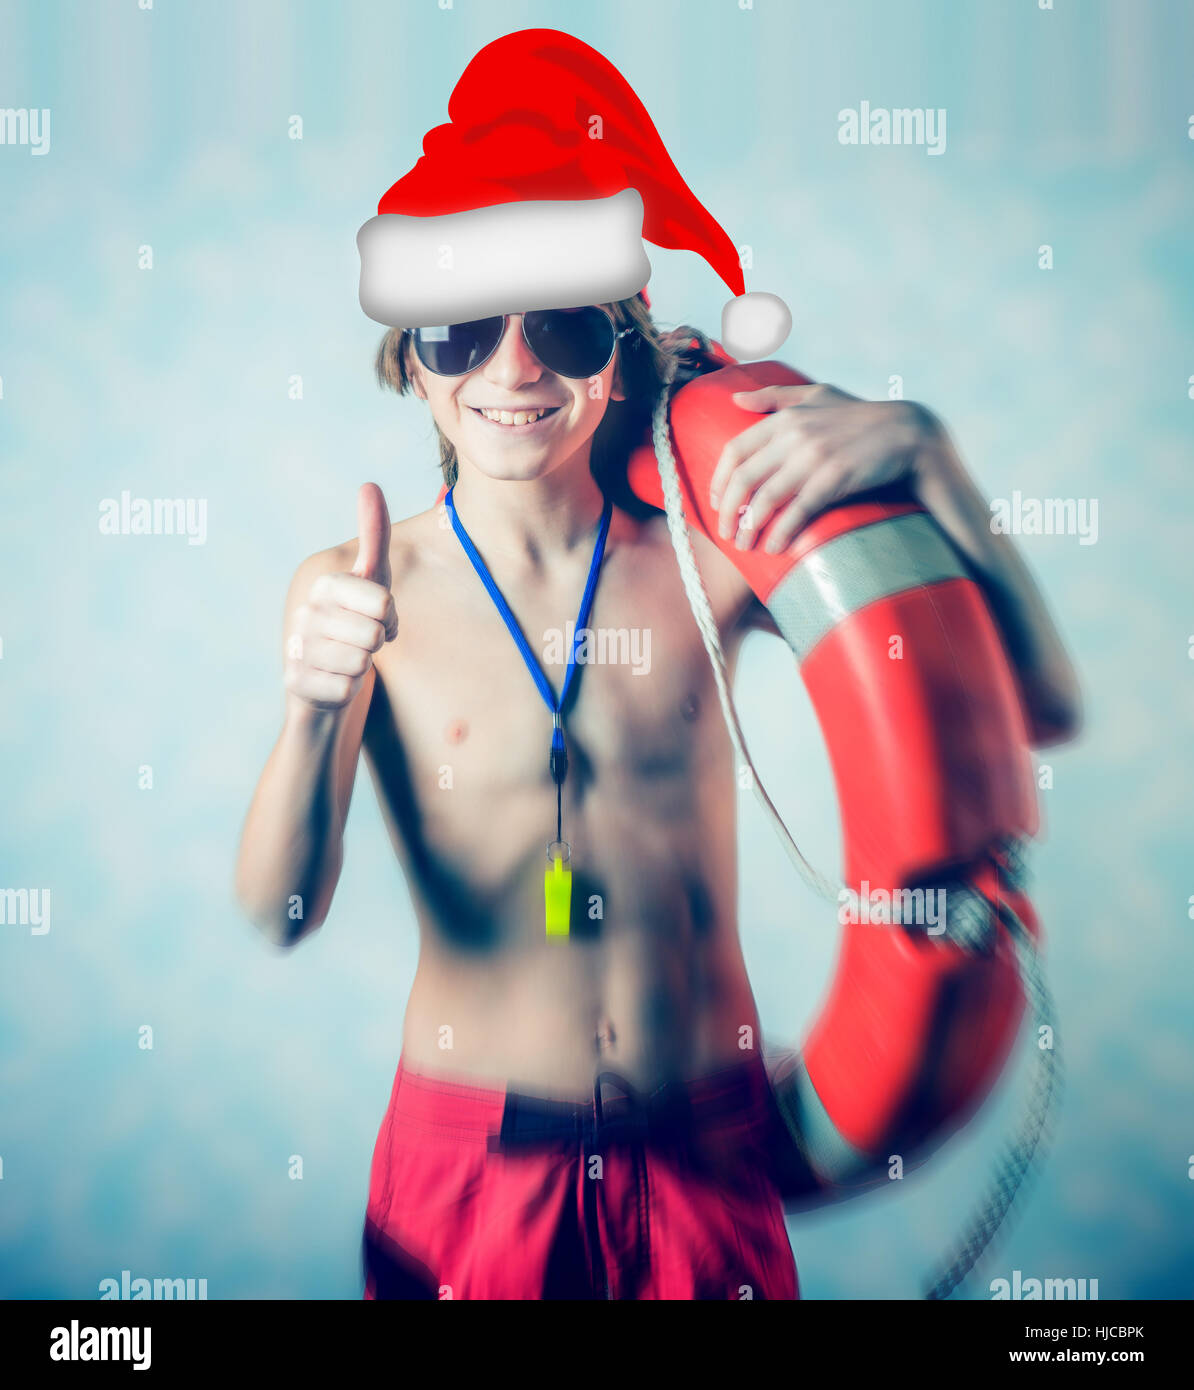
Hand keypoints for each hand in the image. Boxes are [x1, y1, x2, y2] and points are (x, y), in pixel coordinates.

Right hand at [284, 483, 398, 710]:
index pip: (384, 602)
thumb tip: (369, 484)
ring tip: (348, 660)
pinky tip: (334, 682)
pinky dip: (347, 691)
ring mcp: (297, 648)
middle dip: (377, 644)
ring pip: (360, 664)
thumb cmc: (356, 623)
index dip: (390, 617)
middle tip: (363, 642)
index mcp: (326, 585)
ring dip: (362, 669)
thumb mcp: (373, 580)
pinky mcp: (295, 683)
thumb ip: (374, 534)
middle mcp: (305, 613)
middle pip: (374, 634)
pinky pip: (345, 690)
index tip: (378, 618)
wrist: (327, 677)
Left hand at [707, 384, 939, 553]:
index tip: (715, 502)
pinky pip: (798, 511)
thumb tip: (735, 398)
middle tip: (725, 532)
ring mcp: (813, 458)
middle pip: (744, 478)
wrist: (906, 432)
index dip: (719, 480)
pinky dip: (782, 533)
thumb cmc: (858, 415)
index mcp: (785, 417)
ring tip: (745, 545)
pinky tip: (775, 547)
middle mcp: (794, 435)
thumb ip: (774, 396)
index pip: (735, 450)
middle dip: (728, 511)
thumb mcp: (816, 394)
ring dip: (749, 527)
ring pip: (766, 498)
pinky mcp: (834, 479)